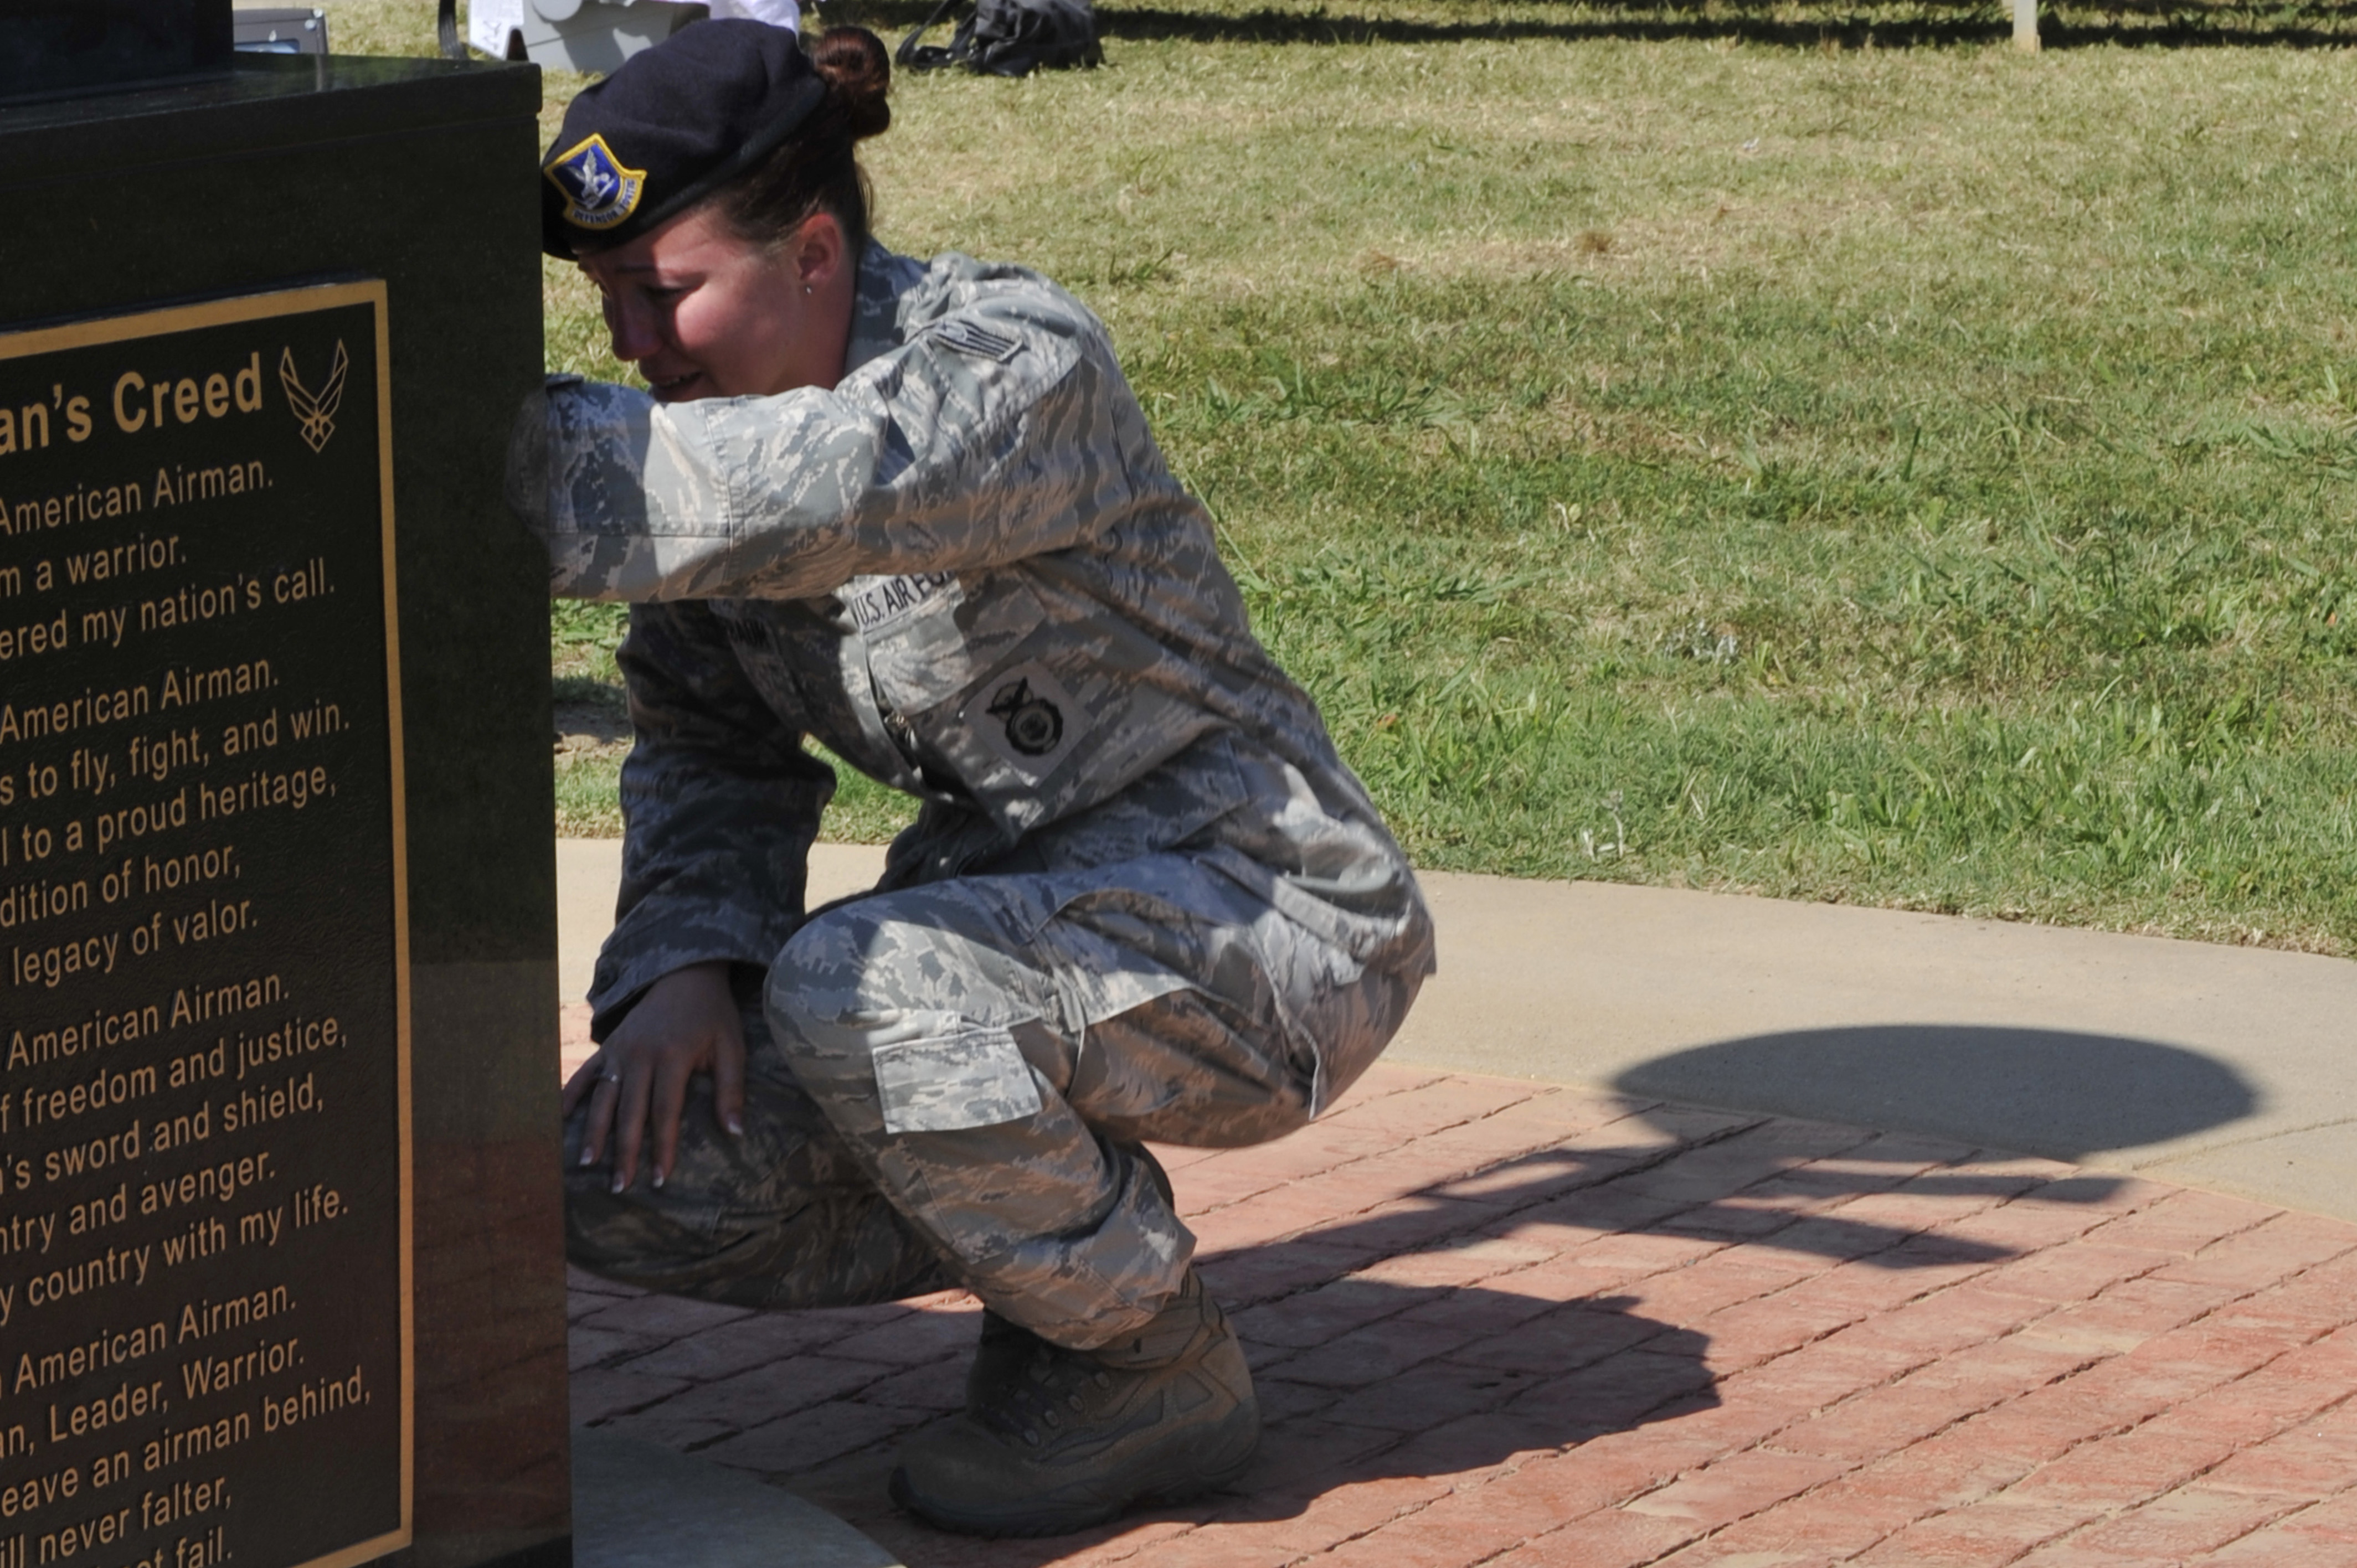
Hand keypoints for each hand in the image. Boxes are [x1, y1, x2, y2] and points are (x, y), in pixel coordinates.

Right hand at [563, 961, 745, 1192]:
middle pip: (629, 1111)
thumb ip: (731, 1090)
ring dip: (594, 1132)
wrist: (685, 975)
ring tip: (587, 1163)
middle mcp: (640, 1055)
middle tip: (620, 1186)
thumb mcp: (732, 1047)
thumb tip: (735, 1133)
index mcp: (673, 1056)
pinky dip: (569, 1096)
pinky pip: (584, 1074)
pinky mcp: (607, 1046)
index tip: (659, 1180)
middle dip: (625, 1151)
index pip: (665, 1111)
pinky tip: (557, 1121)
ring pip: (602, 1098)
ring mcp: (619, 1050)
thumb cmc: (713, 1016)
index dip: (662, 1147)